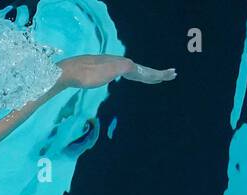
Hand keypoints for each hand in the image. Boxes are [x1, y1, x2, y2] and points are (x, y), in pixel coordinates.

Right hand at [57, 55, 175, 88]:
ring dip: (160, 74)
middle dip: (156, 73)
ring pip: (146, 71)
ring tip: (172, 75)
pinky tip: (162, 77)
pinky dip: (154, 75)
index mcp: (114, 66)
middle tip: (170, 74)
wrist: (74, 71)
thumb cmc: (77, 76)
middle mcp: (120, 63)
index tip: (152, 77)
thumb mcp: (87, 78)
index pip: (132, 71)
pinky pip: (143, 73)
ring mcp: (123, 64)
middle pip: (142, 70)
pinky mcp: (124, 67)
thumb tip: (85, 79)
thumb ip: (91, 77)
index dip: (143, 74)